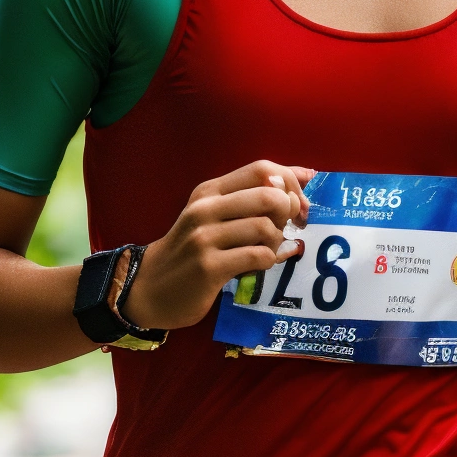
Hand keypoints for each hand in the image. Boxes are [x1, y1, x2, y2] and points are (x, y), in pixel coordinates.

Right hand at [130, 161, 314, 329]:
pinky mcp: (209, 267)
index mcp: (209, 191)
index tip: (299, 204)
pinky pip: (258, 256)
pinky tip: (258, 265)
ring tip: (266, 251)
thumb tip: (307, 175)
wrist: (149, 287)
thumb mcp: (212, 215)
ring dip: (277, 242)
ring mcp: (205, 238)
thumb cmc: (190, 250)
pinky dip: (268, 261)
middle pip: (270, 195)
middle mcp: (205, 209)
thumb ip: (253, 198)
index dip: (291, 182)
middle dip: (290, 213)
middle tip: (289, 229)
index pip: (262, 169)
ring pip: (267, 228)